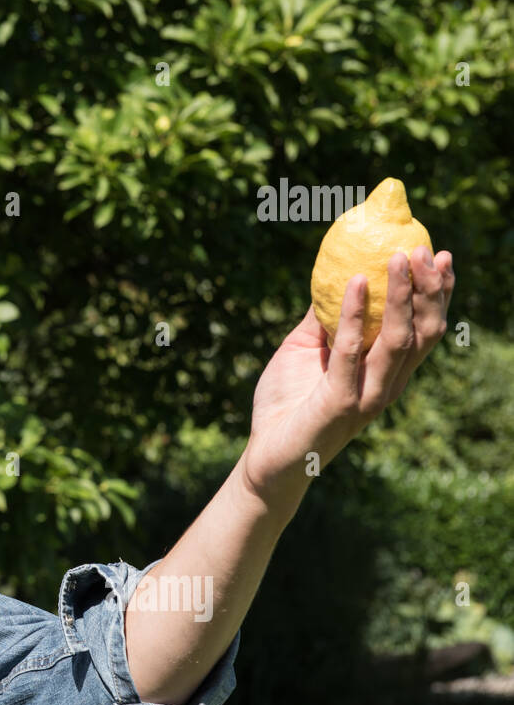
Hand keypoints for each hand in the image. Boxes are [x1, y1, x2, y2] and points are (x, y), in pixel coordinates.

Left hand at [240, 246, 454, 506]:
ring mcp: (368, 395)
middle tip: (423, 250)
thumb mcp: (305, 348)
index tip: (438, 255)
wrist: (266, 455)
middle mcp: (388, 384)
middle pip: (423, 333)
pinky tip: (354, 282)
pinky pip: (350, 351)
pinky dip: (353, 314)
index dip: (437, 294)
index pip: (423, 330)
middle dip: (429, 289)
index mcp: (387, 372)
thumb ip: (323, 318)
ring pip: (398, 340)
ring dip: (401, 296)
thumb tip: (332, 275)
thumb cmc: (287, 401)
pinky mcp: (342, 402)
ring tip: (396, 257)